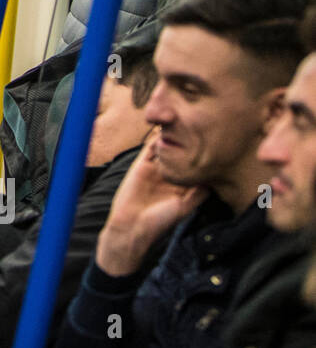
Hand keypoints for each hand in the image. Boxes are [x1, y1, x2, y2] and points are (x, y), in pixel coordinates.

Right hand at [95, 134, 207, 276]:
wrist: (132, 224)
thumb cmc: (161, 220)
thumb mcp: (186, 207)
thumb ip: (199, 193)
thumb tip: (214, 177)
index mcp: (183, 184)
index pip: (195, 164)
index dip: (202, 153)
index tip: (214, 141)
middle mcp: (170, 174)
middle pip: (181, 153)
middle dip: (189, 141)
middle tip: (200, 126)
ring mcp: (156, 168)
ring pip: (166, 148)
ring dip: (171, 136)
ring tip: (182, 123)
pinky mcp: (141, 165)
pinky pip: (149, 149)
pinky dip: (155, 139)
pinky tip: (163, 130)